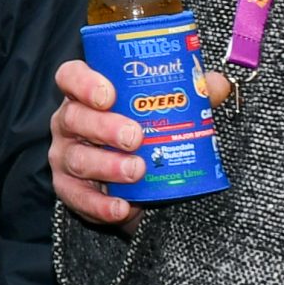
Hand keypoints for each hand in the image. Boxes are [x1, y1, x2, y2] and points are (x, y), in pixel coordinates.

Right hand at [49, 59, 230, 229]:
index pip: (71, 77)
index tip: (110, 94)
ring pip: (78, 159)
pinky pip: (79, 198)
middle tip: (135, 137)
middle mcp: (69, 122)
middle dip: (104, 127)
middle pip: (74, 118)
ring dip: (108, 166)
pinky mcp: (69, 191)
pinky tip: (122, 207)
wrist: (137, 183)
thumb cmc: (145, 133)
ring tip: (137, 170)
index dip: (84, 82)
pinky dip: (100, 205)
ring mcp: (65, 157)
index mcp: (86, 95)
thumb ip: (191, 95)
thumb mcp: (166, 111)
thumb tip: (217, 84)